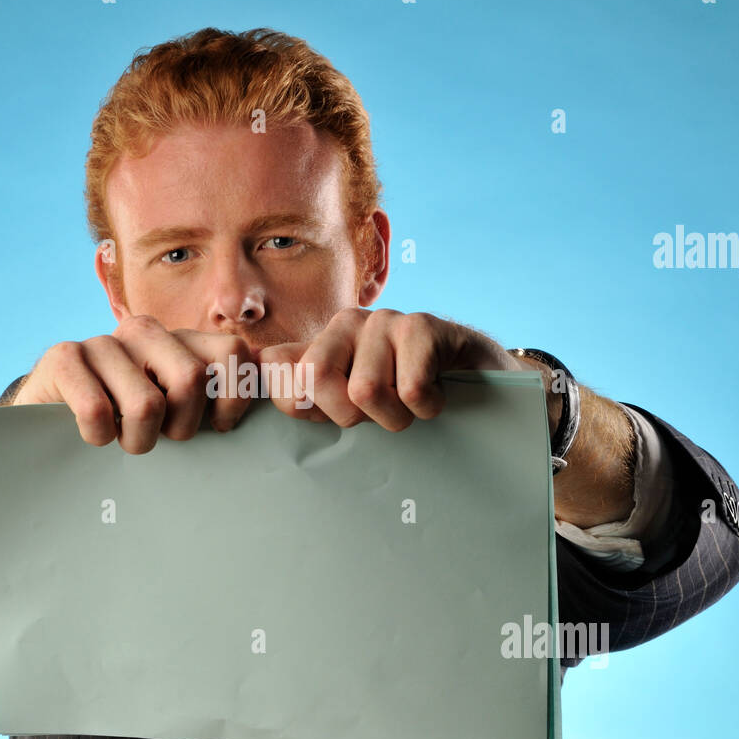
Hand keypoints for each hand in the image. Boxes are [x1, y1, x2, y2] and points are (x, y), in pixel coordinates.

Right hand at [11, 316, 257, 452]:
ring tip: (126, 440)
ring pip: (146, 404)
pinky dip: (99, 437)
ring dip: (138, 442)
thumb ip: (225, 397)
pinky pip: (97, 410)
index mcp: (182, 340)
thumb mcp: (181, 413)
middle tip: (163, 439)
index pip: (233, 355)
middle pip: (192, 380)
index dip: (233, 401)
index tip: (218, 429)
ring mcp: (103, 341)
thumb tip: (284, 386)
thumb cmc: (130, 426)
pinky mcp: (62, 357)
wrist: (50, 428)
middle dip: (182, 428)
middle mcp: (145, 331)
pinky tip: (93, 435)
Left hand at [258, 308, 540, 430]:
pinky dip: (428, 408)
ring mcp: (386, 321)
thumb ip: (301, 388)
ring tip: (414, 402)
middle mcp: (348, 322)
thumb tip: (259, 362)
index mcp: (323, 341)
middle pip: (316, 379)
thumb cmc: (407, 395)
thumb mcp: (350, 400)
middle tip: (382, 412)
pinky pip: (411, 389)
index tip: (344, 418)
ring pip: (366, 391)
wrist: (478, 380)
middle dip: (351, 416)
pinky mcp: (425, 327)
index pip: (284, 376)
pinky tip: (439, 393)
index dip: (310, 410)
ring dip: (397, 416)